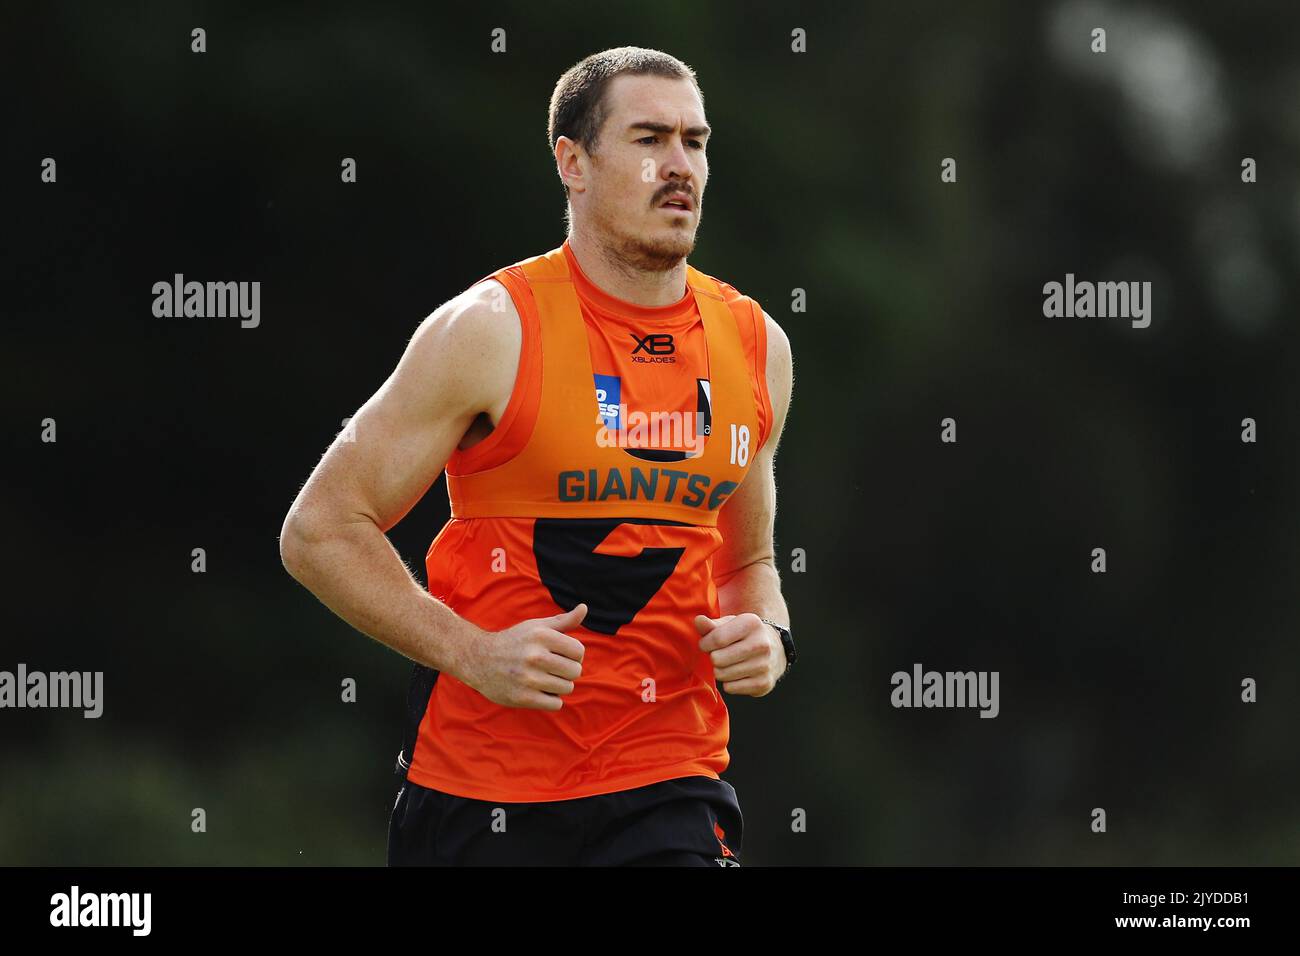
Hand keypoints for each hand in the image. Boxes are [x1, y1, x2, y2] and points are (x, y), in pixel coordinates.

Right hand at [460, 604, 587, 709]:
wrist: (478, 659)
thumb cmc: (514, 641)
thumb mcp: (537, 627)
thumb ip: (563, 620)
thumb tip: (584, 608)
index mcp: (542, 635)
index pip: (579, 651)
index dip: (574, 655)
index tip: (561, 655)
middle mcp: (535, 656)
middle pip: (575, 671)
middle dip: (567, 671)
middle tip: (552, 668)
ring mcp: (528, 678)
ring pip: (567, 688)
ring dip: (559, 686)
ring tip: (544, 679)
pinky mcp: (522, 698)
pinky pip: (555, 704)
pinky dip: (551, 700)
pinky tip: (539, 691)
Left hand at [694, 612, 786, 696]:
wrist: (773, 650)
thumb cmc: (743, 635)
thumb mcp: (728, 625)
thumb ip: (710, 625)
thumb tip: (698, 621)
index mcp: (751, 624)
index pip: (716, 639)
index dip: (705, 644)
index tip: (707, 644)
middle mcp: (761, 644)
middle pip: (717, 659)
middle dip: (714, 658)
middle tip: (720, 654)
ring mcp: (764, 665)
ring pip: (722, 675)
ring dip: (720, 671)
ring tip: (729, 664)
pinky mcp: (763, 684)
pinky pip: (730, 688)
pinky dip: (729, 683)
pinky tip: (738, 674)